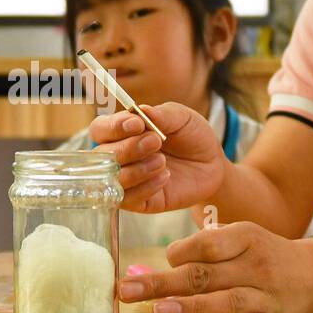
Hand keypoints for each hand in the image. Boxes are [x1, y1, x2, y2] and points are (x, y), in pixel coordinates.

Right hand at [87, 102, 224, 213]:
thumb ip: (162, 114)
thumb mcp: (182, 118)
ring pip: (113, 179)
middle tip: (155, 142)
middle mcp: (119, 157)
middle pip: (101, 156)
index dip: (114, 127)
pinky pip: (128, 200)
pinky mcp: (140, 202)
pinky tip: (165, 177)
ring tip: (162, 162)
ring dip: (137, 169)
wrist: (212, 164)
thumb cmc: (192, 137)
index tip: (137, 124)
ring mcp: (127, 181)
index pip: (100, 129)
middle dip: (127, 148)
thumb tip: (140, 110)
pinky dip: (145, 187)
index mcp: (122, 132)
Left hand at [116, 221, 312, 312]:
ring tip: (159, 312)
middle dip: (163, 283)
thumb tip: (159, 264)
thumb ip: (204, 247)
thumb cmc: (263, 254)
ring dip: (192, 308)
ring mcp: (267, 295)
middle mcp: (256, 265)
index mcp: (245, 237)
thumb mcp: (239, 238)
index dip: (180, 253)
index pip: (207, 244)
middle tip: (127, 291)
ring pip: (228, 301)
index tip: (160, 262)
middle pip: (206, 274)